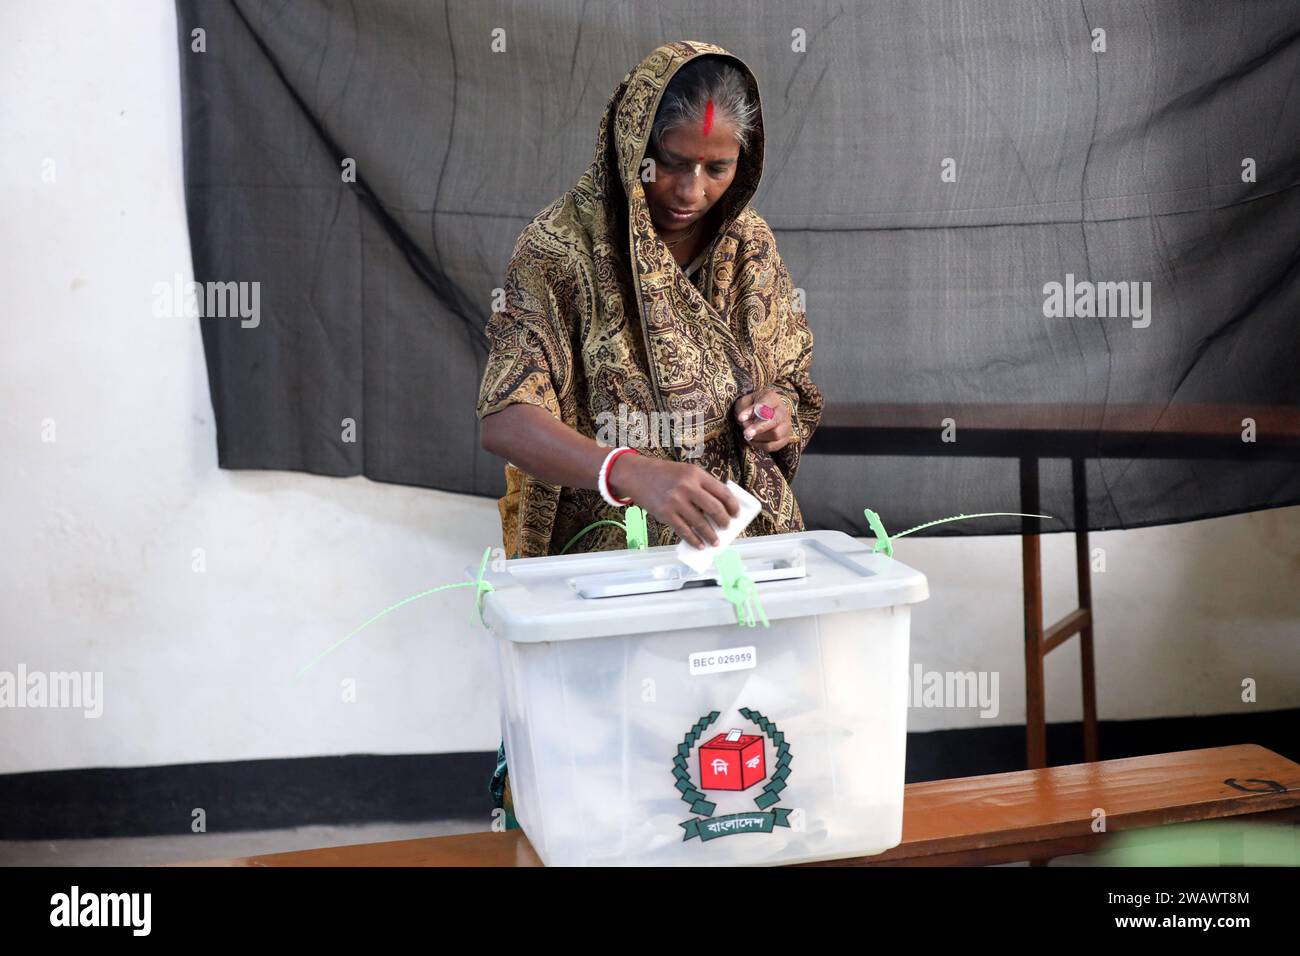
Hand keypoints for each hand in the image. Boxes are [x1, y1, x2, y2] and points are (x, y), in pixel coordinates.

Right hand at [607, 456, 739, 548]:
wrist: (637, 475)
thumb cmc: (664, 474)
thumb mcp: (686, 472)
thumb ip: (702, 485)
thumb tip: (719, 508)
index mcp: (696, 474)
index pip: (722, 492)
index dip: (732, 505)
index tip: (736, 513)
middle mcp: (687, 487)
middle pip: (714, 508)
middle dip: (724, 521)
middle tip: (727, 527)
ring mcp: (676, 502)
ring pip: (700, 523)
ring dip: (711, 535)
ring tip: (716, 542)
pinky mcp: (665, 514)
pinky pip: (684, 531)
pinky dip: (694, 540)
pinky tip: (700, 545)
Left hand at [734, 389, 793, 452]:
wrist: (758, 416)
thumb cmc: (751, 407)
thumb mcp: (744, 403)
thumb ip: (744, 409)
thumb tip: (744, 420)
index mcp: (772, 398)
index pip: (768, 402)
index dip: (755, 410)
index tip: (741, 418)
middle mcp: (783, 410)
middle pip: (776, 420)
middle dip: (759, 428)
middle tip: (746, 433)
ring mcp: (786, 425)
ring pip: (776, 434)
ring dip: (759, 437)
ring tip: (748, 435)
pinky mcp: (784, 438)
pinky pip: (773, 446)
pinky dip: (760, 445)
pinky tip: (754, 440)